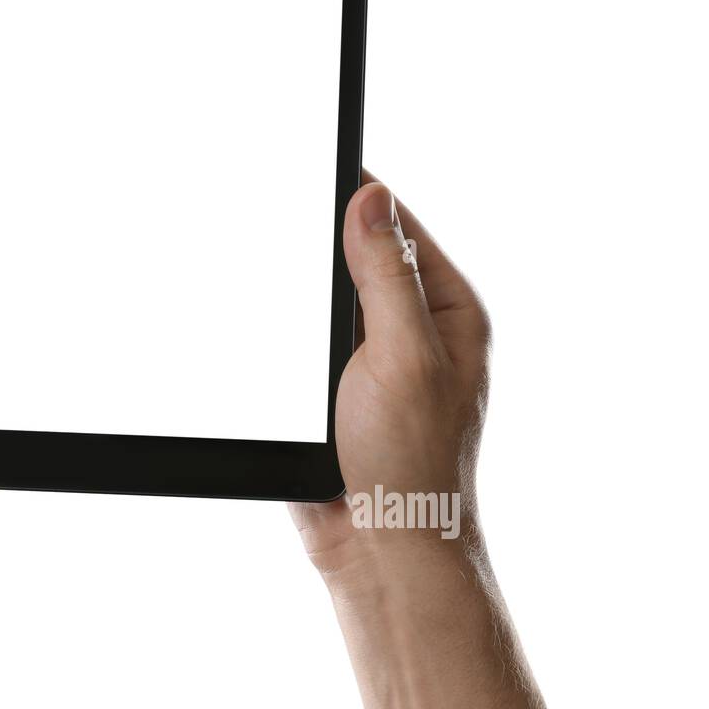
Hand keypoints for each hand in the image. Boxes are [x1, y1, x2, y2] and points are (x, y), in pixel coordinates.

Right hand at [292, 171, 491, 571]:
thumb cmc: (409, 462)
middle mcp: (412, 328)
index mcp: (448, 312)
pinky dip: (280, 326)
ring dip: (295, 287)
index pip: (398, 228)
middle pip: (356, 255)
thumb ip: (388, 275)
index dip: (355, 195)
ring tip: (262, 264)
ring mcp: (370, 357)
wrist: (377, 548)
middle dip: (317, 240)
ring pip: (322, 296)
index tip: (312, 160)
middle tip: (271, 210)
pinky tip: (259, 317)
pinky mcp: (330, 387)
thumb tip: (372, 198)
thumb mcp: (404, 355)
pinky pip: (300, 337)